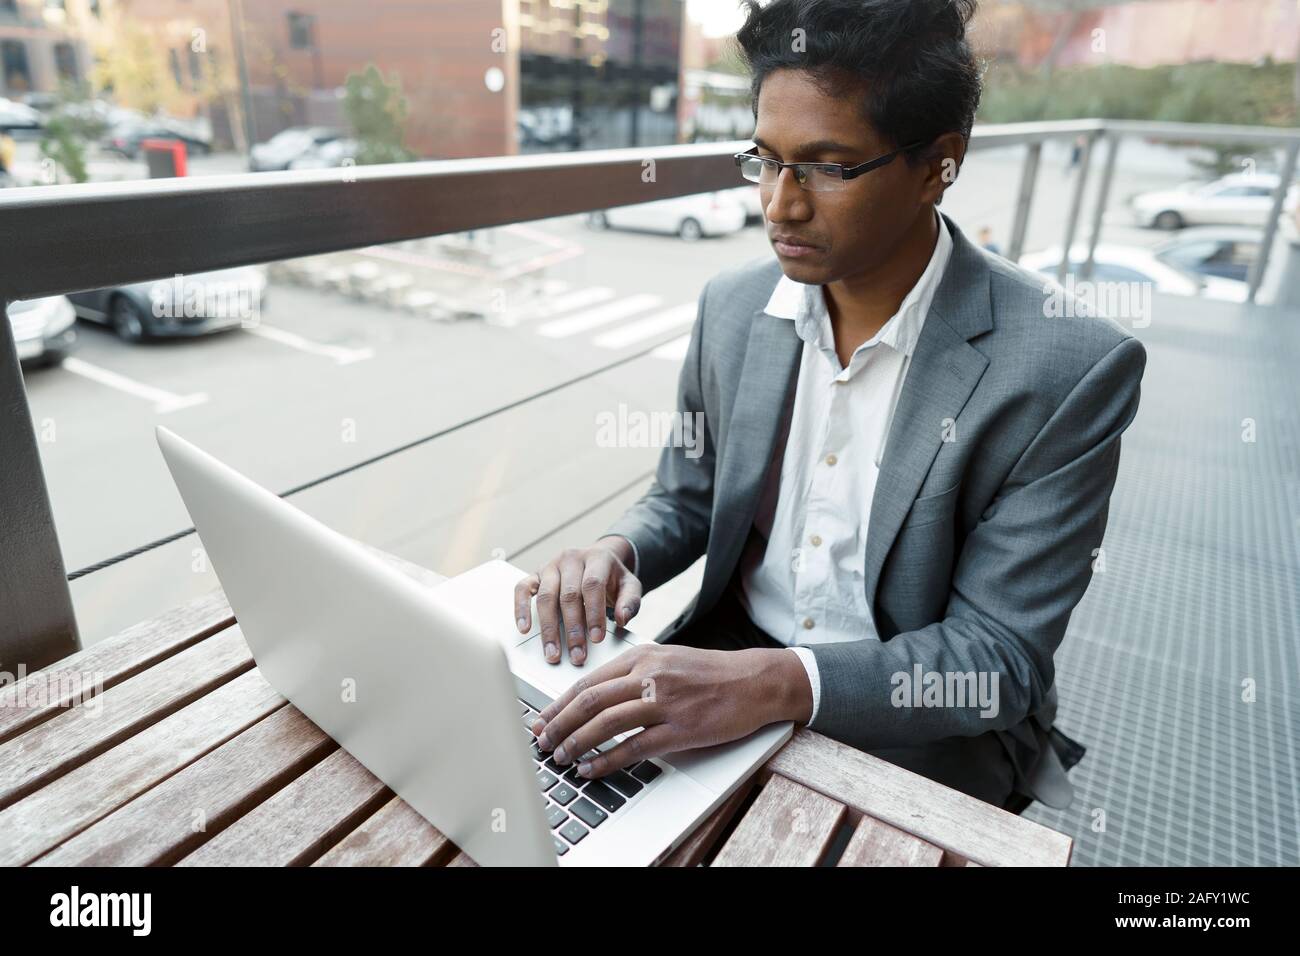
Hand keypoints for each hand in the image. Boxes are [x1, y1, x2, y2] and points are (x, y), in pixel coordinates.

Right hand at [514, 538, 641, 665]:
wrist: (597, 559)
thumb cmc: (612, 578)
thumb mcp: (630, 586)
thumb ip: (630, 602)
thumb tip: (622, 619)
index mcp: (597, 558)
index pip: (593, 585)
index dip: (594, 613)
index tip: (596, 639)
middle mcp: (571, 558)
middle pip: (568, 595)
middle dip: (572, 629)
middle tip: (577, 655)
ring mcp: (550, 566)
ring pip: (545, 596)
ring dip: (548, 628)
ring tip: (552, 653)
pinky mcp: (535, 574)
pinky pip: (522, 588)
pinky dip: (520, 609)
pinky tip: (524, 629)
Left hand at [528, 643, 811, 777]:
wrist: (754, 681)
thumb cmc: (710, 672)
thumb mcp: (667, 659)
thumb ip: (633, 672)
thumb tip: (597, 695)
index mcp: (642, 656)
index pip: (589, 681)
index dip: (559, 703)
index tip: (542, 718)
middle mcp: (649, 675)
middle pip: (590, 701)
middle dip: (559, 724)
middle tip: (541, 740)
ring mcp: (665, 702)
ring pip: (606, 724)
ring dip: (577, 743)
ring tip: (560, 757)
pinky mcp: (680, 729)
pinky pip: (634, 747)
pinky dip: (606, 760)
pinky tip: (591, 768)